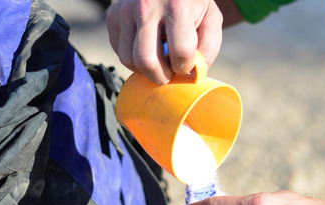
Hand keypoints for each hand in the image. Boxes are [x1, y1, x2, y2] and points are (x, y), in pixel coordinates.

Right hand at [106, 0, 222, 83]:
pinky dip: (133, 58)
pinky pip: (119, 51)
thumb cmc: (191, 3)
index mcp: (177, 6)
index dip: (186, 66)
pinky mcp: (113, 16)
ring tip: (158, 60)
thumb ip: (208, 48)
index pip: (181, 51)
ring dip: (144, 69)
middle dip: (160, 76)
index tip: (186, 64)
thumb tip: (192, 75)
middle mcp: (147, 6)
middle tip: (169, 73)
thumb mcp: (211, 19)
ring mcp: (125, 10)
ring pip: (128, 60)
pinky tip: (146, 47)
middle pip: (146, 60)